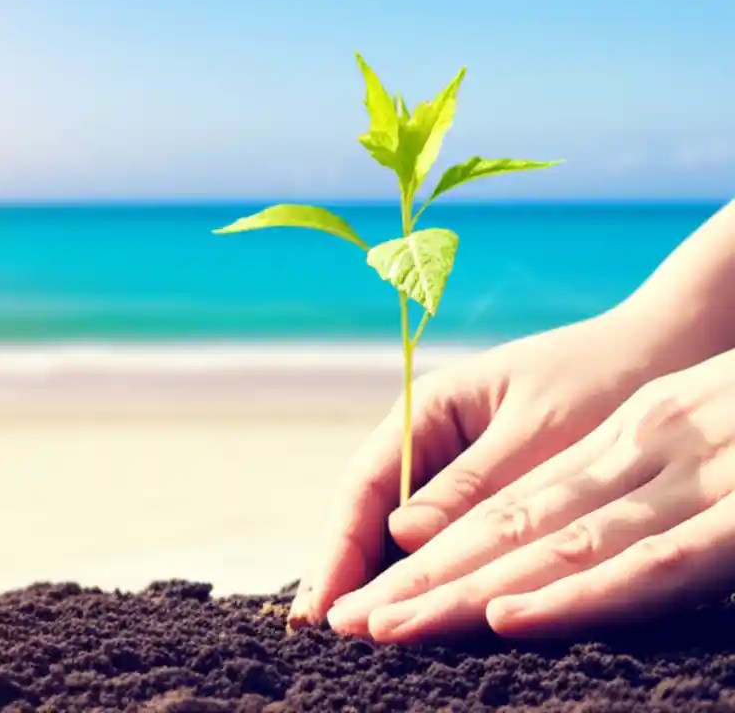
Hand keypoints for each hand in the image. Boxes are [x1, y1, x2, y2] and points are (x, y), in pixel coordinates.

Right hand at [318, 348, 734, 641]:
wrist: (663, 351)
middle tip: (327, 633)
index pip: (365, 485)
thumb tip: (400, 536)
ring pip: (406, 534)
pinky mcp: (489, 497)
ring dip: (385, 578)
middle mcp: (431, 442)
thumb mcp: (538, 432)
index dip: (338, 548)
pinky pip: (450, 540)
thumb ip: (473, 485)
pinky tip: (421, 609)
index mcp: (428, 408)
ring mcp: (457, 471)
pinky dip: (434, 574)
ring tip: (358, 632)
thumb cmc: (601, 379)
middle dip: (349, 571)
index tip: (322, 605)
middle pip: (372, 514)